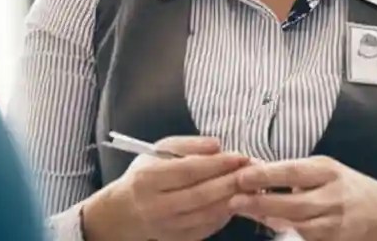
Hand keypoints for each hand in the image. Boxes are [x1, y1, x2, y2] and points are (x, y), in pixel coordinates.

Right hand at [82, 136, 250, 240]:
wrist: (124, 212)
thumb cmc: (145, 175)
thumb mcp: (159, 151)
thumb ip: (188, 145)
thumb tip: (217, 145)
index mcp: (148, 179)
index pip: (189, 171)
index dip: (217, 164)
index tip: (240, 155)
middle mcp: (156, 206)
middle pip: (201, 195)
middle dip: (231, 182)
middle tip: (252, 171)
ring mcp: (167, 227)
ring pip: (207, 214)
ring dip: (233, 199)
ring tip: (250, 185)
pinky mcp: (177, 240)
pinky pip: (207, 227)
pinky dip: (224, 214)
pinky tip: (235, 201)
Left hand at [228, 156, 376, 240]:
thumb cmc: (348, 186)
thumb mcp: (326, 170)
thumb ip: (294, 172)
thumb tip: (254, 170)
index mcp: (328, 171)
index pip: (294, 171)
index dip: (267, 175)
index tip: (242, 175)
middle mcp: (333, 196)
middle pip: (293, 203)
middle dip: (261, 202)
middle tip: (234, 199)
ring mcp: (334, 223)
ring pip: (296, 224)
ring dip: (267, 218)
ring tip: (242, 210)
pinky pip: (304, 237)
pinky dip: (284, 230)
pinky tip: (268, 223)